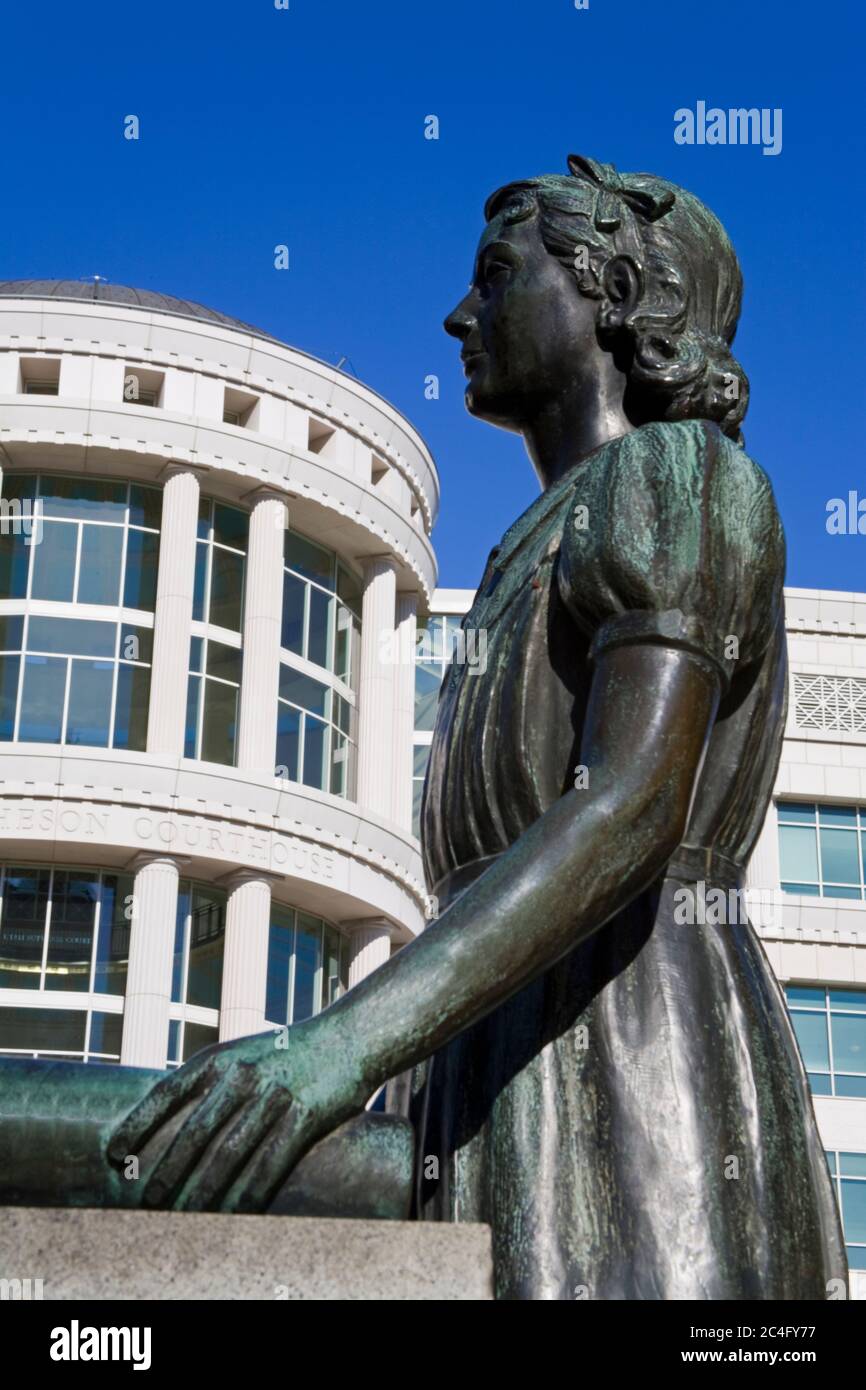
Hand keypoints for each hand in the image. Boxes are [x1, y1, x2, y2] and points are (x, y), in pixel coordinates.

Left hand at [106, 1019, 364, 1212]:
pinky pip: (271, 1163)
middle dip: (167, 1171)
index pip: (167, 1092)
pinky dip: (249, 1193)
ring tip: (183, 1216)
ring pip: (229, 1154)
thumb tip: (169, 1122)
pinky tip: (234, 1213)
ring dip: (202, 1190)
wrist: (348, 1038)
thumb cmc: (289, 1052)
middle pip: (195, 1132)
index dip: (138, 1124)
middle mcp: (243, 1075)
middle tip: (147, 1201)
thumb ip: (212, 1081)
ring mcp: (275, 1095)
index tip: (114, 1153)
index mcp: (221, 1058)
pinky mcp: (306, 1116)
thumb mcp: (243, 1053)